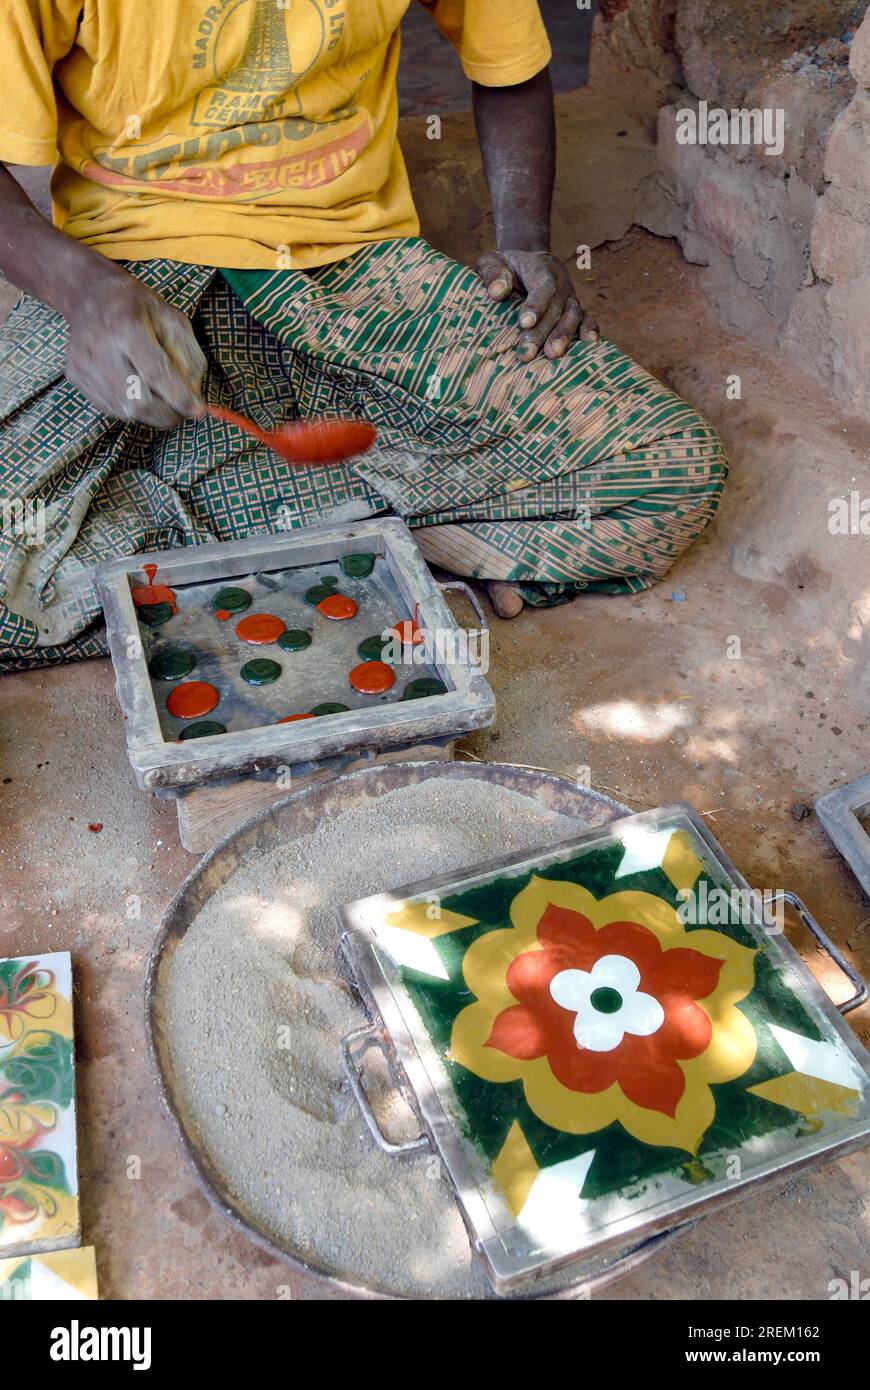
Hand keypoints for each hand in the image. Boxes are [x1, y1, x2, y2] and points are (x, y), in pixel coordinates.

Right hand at [64, 270, 205, 427]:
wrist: (90, 296)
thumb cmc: (138, 308)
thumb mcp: (173, 321)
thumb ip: (188, 359)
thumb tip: (193, 400)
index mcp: (125, 326)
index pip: (154, 372)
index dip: (179, 396)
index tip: (197, 410)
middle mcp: (99, 347)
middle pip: (136, 402)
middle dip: (165, 412)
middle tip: (180, 408)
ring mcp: (82, 364)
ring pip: (124, 411)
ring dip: (149, 410)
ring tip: (155, 389)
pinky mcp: (74, 376)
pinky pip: (111, 408)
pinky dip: (130, 405)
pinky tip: (133, 384)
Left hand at [476, 249, 598, 360]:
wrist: (528, 263)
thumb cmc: (506, 267)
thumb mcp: (492, 261)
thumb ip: (493, 273)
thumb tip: (496, 292)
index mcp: (540, 268)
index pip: (542, 286)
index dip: (536, 304)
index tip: (525, 323)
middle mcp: (560, 282)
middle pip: (555, 308)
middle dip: (541, 332)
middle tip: (527, 354)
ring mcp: (570, 296)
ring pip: (572, 315)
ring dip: (564, 336)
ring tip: (553, 354)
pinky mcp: (576, 308)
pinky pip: (588, 318)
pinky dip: (591, 329)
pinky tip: (589, 344)